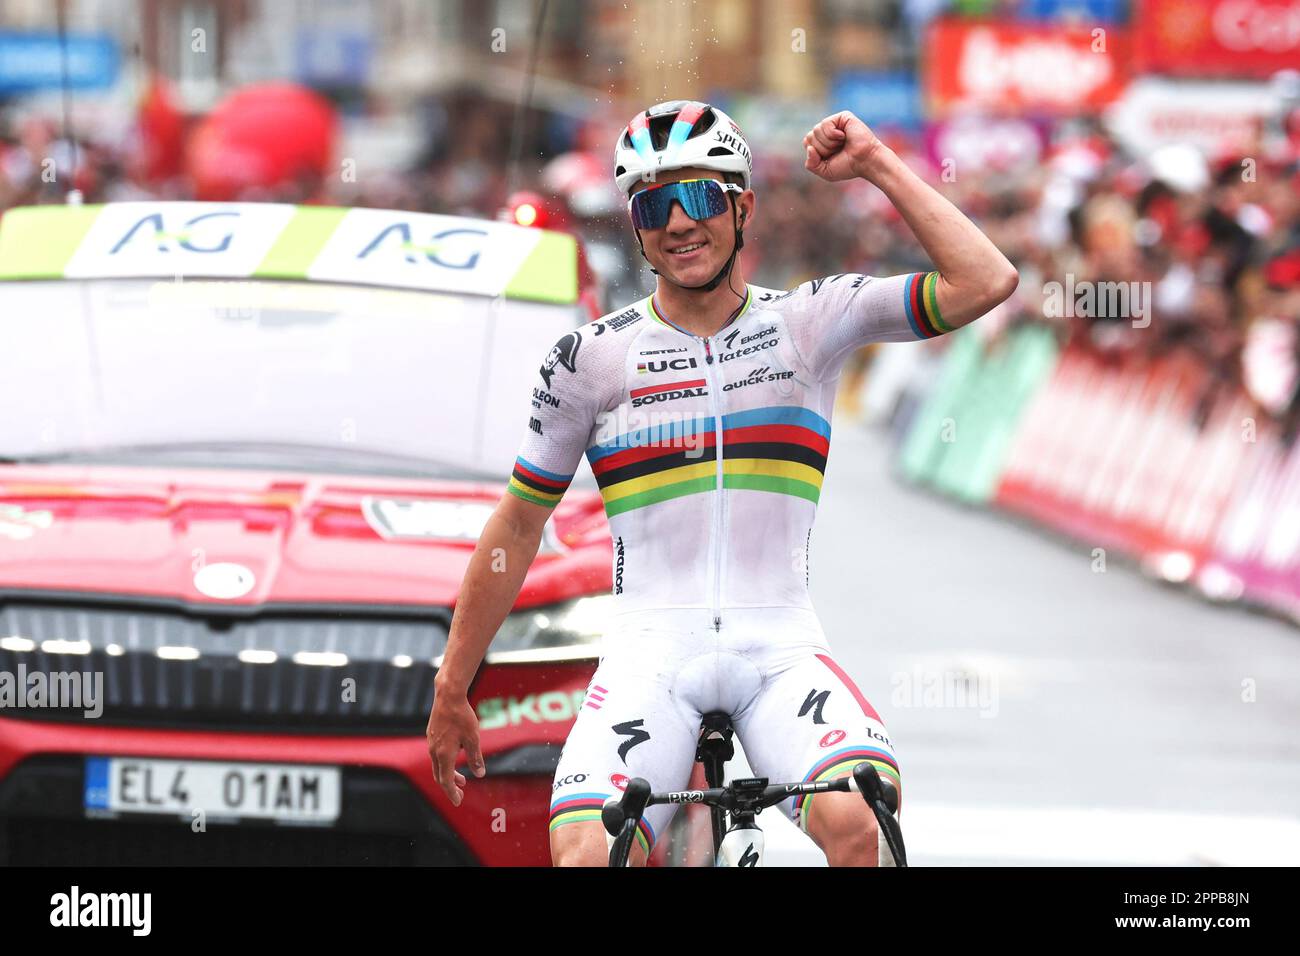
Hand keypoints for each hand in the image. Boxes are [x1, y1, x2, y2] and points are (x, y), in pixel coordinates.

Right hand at [426, 690, 484, 806]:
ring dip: (449, 774)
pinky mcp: (431, 735)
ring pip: (437, 766)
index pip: (446, 781)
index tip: (458, 802)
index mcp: (444, 754)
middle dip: (450, 787)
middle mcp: (434, 751)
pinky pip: (436, 755)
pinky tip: (456, 758)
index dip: (452, 793)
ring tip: (463, 779)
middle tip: (461, 794)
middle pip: (439, 776)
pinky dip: (445, 763)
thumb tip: (479, 774)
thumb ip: (475, 758)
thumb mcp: (473, 738)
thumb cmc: (462, 717)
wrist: (448, 696)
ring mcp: (431, 743)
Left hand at [803, 111, 884, 182]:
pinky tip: (843, 136)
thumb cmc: (848, 166)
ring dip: (828, 143)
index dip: (816, 153)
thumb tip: (809, 148)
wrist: (865, 161)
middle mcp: (827, 131)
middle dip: (822, 149)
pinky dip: (832, 134)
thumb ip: (811, 164)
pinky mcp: (842, 116)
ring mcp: (835, 123)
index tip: (830, 158)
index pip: (807, 142)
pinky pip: (825, 123)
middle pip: (810, 136)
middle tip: (838, 151)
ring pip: (816, 130)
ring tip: (842, 144)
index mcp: (822, 142)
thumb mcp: (825, 171)